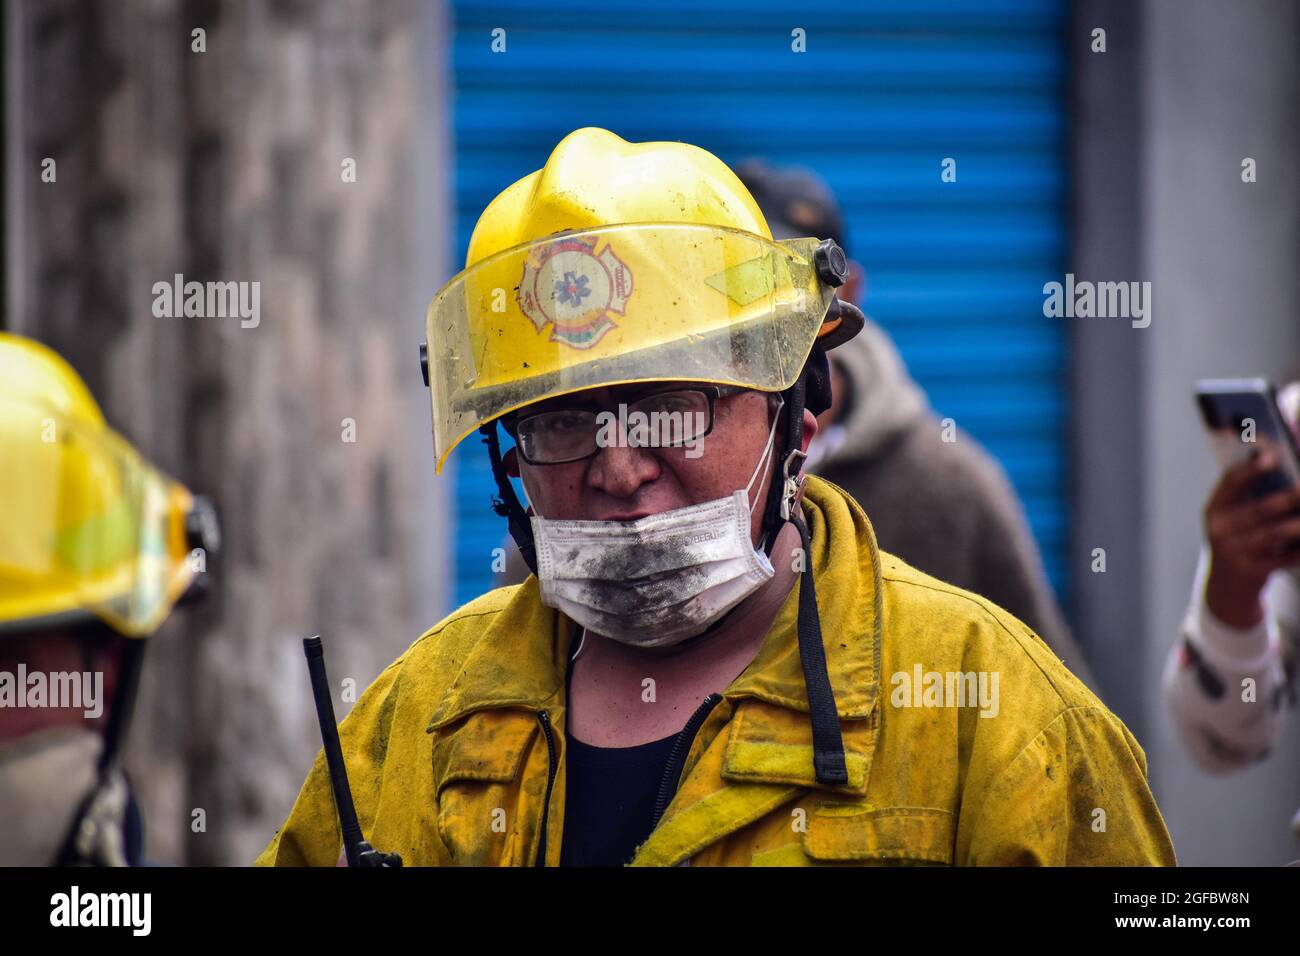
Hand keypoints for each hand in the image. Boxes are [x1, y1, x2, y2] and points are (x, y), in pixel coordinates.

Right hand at [1204, 450, 1299, 628]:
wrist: (1226, 587)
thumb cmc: (1235, 542)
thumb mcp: (1230, 518)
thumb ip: (1247, 493)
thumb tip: (1274, 463)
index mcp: (1214, 511)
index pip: (1230, 483)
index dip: (1250, 470)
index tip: (1272, 458)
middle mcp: (1221, 530)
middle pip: (1260, 509)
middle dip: (1289, 498)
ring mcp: (1235, 552)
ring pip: (1276, 534)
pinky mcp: (1251, 571)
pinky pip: (1284, 557)